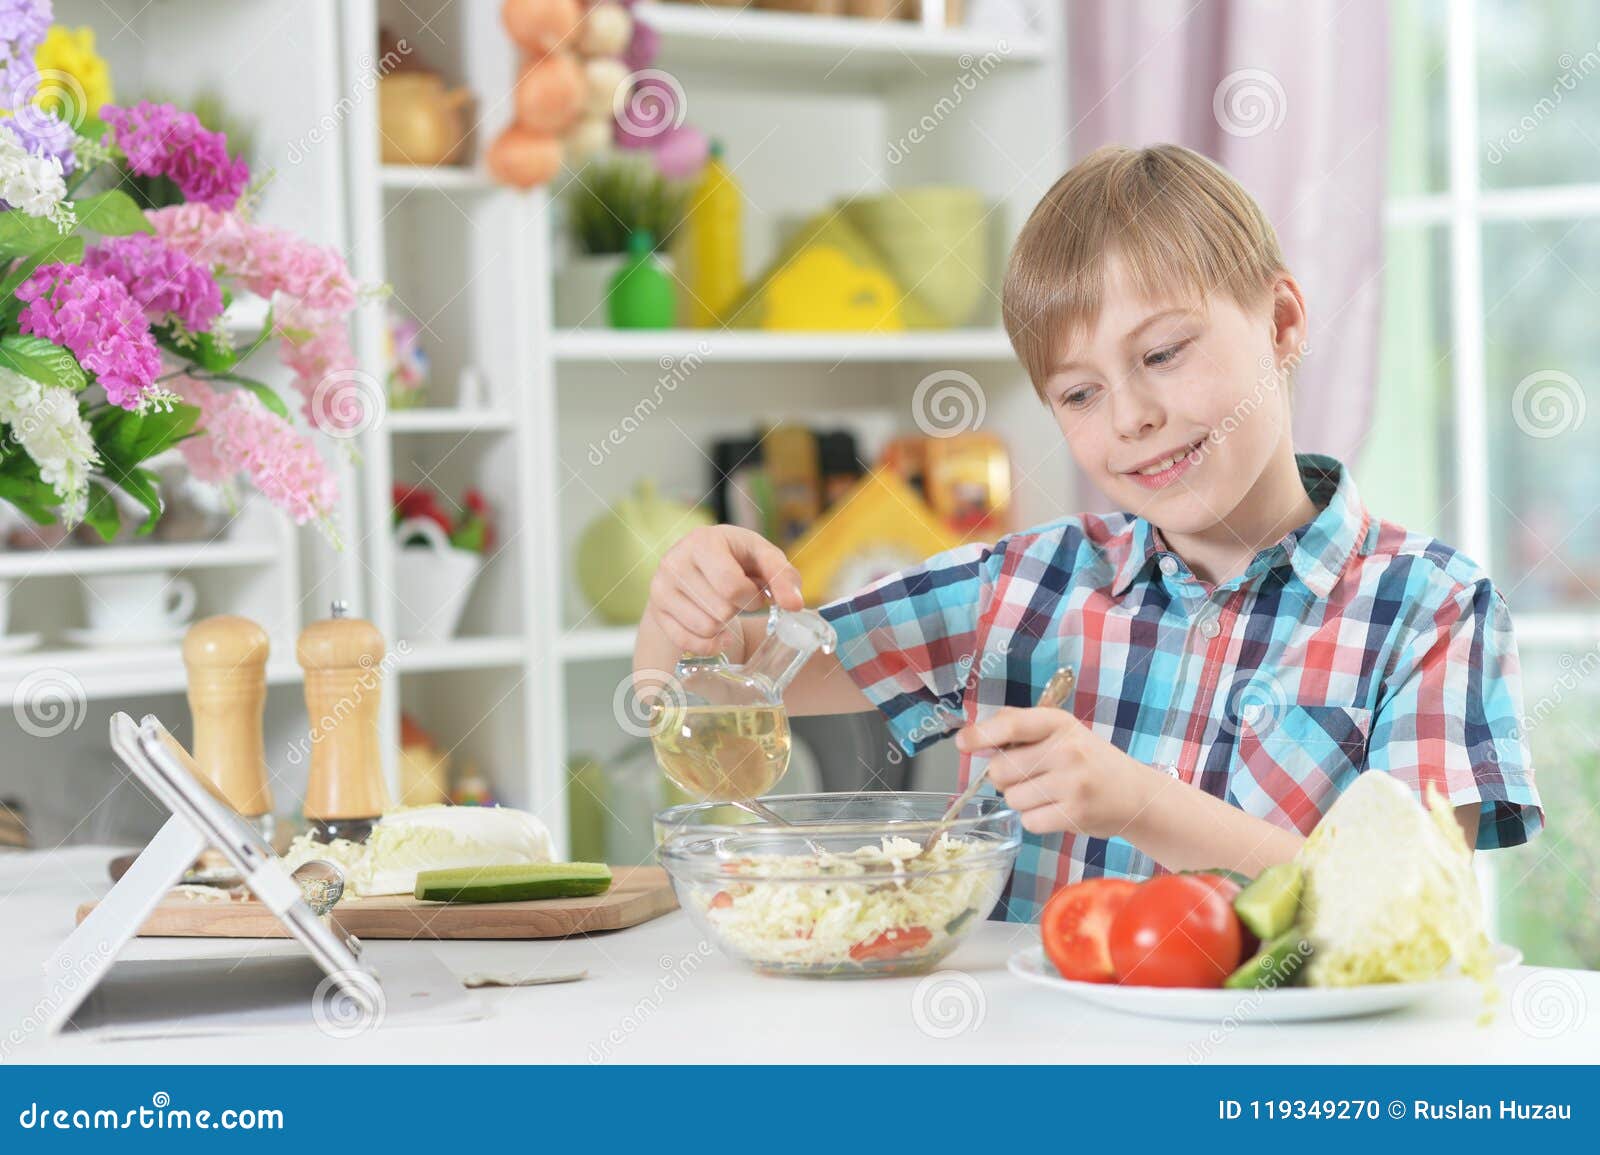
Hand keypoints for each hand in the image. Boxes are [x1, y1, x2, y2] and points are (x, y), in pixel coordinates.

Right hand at [644, 525, 802, 658]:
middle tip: (739, 599)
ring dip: (725, 625)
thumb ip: (784, 576)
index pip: (731, 587)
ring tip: (725, 607)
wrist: (697, 563)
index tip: (756, 591)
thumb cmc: (736, 558)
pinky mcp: (657, 611)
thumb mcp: (763, 557)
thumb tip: (795, 606)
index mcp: (703, 541)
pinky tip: (719, 633)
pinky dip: (710, 644)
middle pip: (720, 610)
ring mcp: (660, 587)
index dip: (752, 597)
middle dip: (739, 610)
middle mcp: (675, 562)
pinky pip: (688, 643)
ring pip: (705, 628)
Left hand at [953, 707, 1160, 837]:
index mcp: (1058, 723)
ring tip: (1048, 794)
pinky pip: (1028, 821)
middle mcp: (1066, 748)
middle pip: (1000, 770)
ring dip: (1021, 801)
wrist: (1136, 794)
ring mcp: (1072, 782)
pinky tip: (1056, 810)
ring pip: (1012, 798)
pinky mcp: (1075, 812)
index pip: (1011, 724)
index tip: (962, 744)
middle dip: (1004, 778)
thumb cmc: (1089, 761)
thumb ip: (1019, 728)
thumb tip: (974, 738)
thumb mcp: (1061, 732)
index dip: (980, 735)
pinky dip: (1035, 820)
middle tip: (1029, 777)